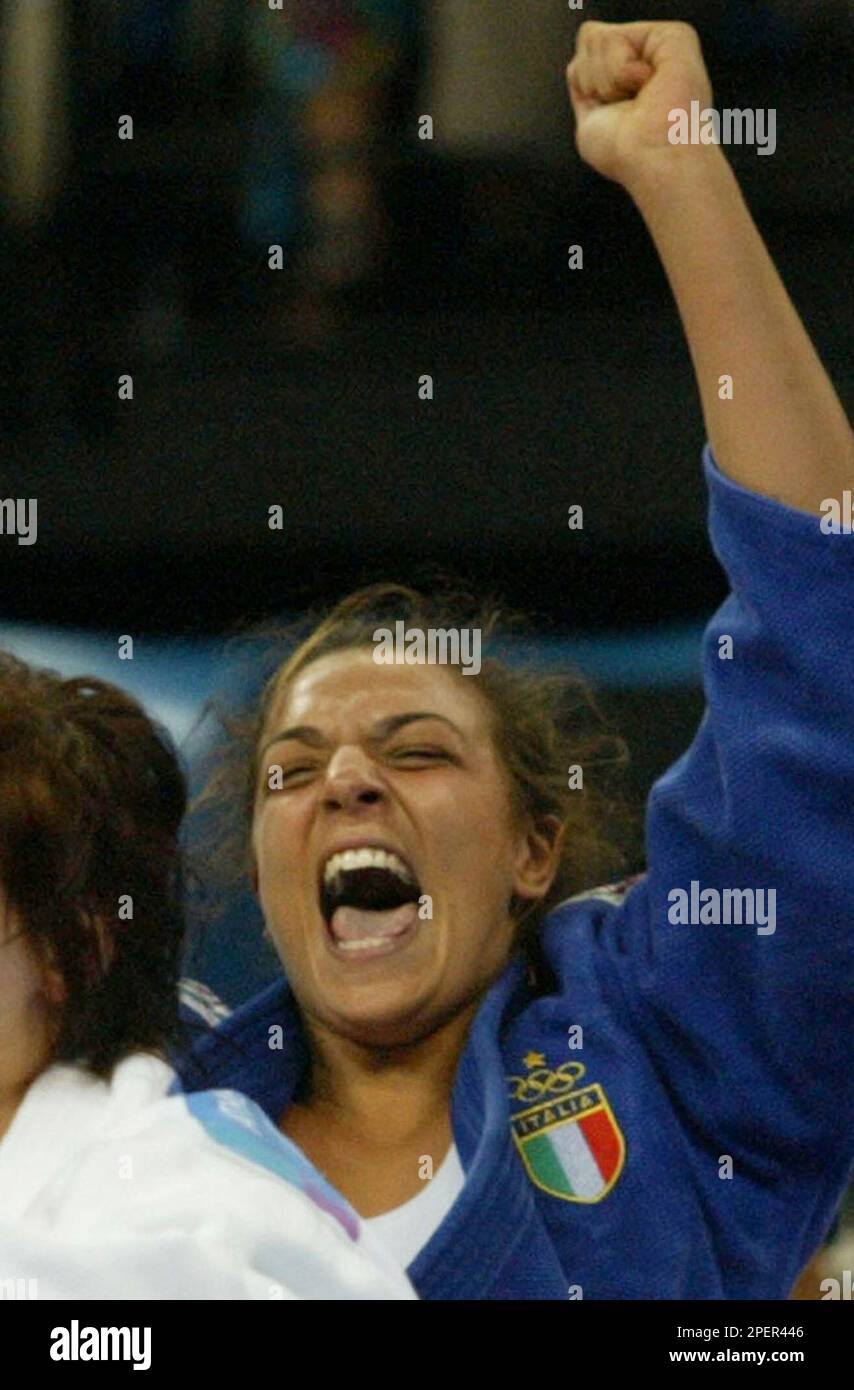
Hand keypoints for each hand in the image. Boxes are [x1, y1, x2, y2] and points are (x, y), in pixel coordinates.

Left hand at [566, 21, 714, 191]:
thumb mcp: (590, 120)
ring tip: (640, 100)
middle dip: (595, 81)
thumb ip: (583, 82)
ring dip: (608, 81)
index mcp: (631, 77)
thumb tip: (582, 54)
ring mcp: (661, 45)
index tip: (616, 116)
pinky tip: (647, 86)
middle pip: (588, 41)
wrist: (653, 161)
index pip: (584, 59)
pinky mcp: (673, 36)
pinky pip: (614, 38)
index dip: (587, 88)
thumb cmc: (627, 154)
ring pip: (596, 38)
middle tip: (628, 106)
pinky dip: (619, 71)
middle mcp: (648, 57)